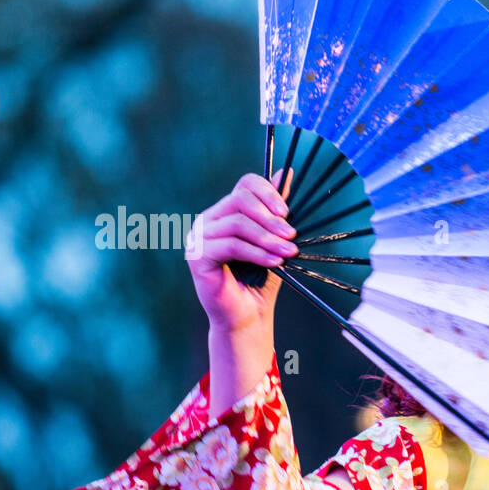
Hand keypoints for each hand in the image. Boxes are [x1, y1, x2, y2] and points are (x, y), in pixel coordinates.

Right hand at [187, 169, 297, 333]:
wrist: (248, 316)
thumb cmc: (260, 280)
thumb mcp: (273, 241)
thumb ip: (276, 210)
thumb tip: (287, 173)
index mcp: (225, 212)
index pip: (245, 185)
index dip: (268, 193)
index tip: (287, 212)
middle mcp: (208, 220)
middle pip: (241, 199)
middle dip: (271, 217)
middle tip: (292, 235)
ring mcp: (198, 237)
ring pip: (238, 223)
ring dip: (269, 238)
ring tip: (289, 253)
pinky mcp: (197, 256)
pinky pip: (232, 246)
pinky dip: (258, 253)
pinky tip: (274, 262)